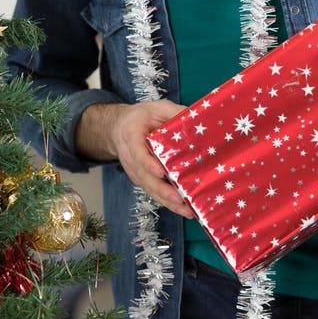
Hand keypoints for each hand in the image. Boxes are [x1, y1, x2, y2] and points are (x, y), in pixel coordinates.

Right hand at [110, 100, 193, 217]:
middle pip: (144, 177)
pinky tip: (183, 208)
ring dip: (167, 201)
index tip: (160, 172)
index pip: (137, 151)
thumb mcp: (157, 107)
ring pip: (149, 188)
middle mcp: (130, 156)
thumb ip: (174, 112)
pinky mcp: (141, 178)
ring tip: (186, 210)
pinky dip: (167, 202)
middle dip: (162, 191)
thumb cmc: (141, 117)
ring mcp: (135, 170)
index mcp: (131, 134)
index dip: (148, 163)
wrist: (120, 127)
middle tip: (179, 199)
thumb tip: (197, 118)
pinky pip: (153, 191)